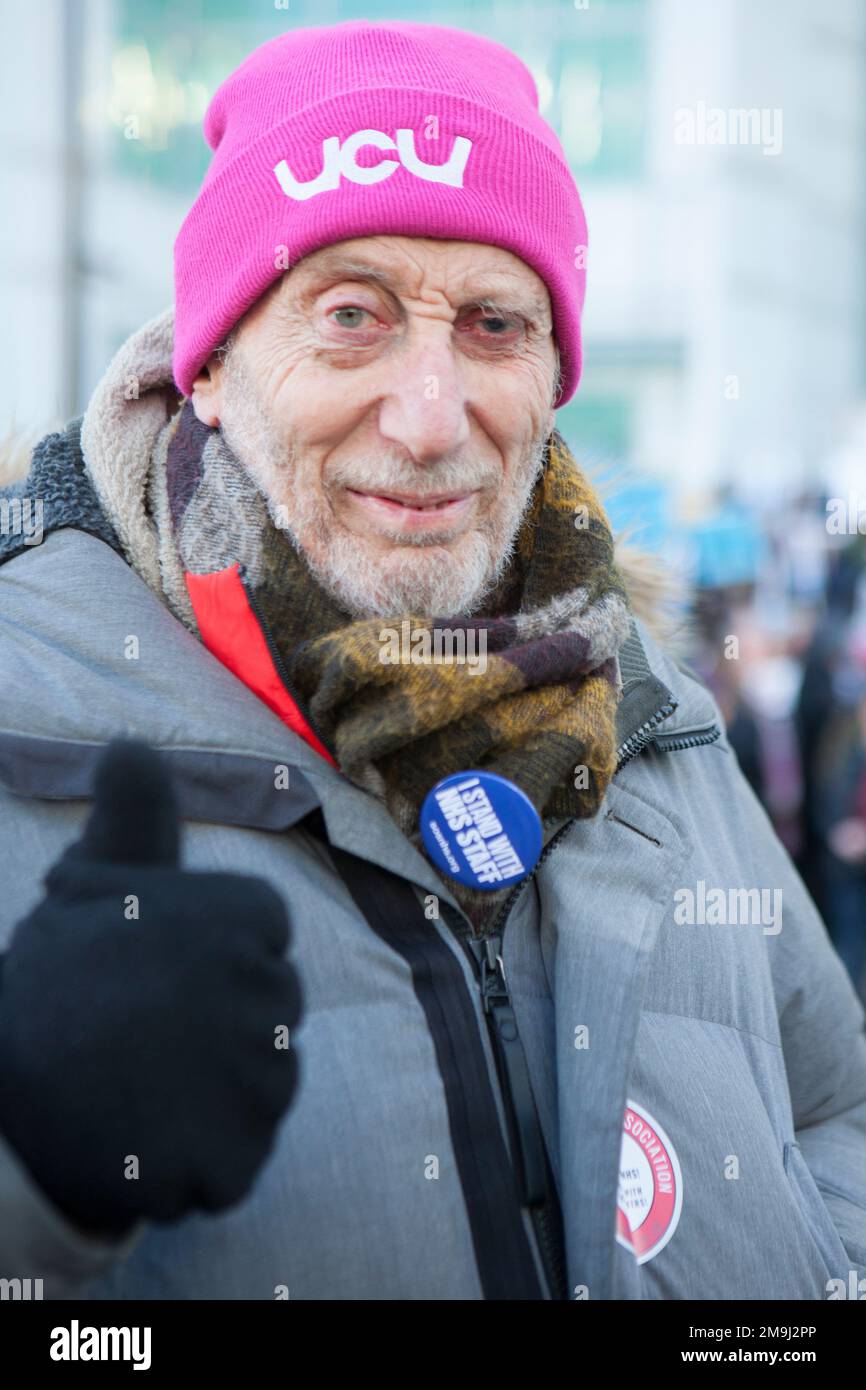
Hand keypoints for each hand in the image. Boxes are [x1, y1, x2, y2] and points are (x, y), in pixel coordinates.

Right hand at [0, 740, 302, 1235]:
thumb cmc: (53, 982)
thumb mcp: (90, 889)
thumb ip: (134, 820)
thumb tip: (130, 744)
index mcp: (248, 915)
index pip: (265, 933)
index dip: (203, 952)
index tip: (147, 970)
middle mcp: (268, 990)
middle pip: (272, 1006)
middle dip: (213, 1019)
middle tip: (135, 1031)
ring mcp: (256, 1082)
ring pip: (265, 1080)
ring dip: (212, 1087)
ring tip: (138, 1084)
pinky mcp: (237, 1160)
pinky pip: (243, 1153)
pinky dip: (199, 1155)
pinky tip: (145, 1138)